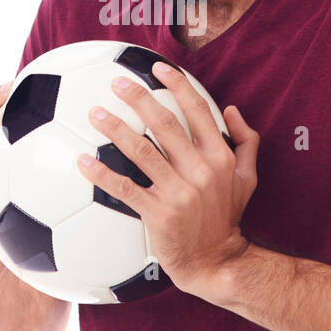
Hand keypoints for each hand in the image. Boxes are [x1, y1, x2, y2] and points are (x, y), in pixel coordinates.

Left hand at [75, 61, 259, 298]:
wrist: (216, 262)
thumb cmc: (227, 217)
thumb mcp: (247, 179)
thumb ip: (247, 141)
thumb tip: (234, 109)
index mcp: (220, 157)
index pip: (199, 111)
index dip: (178, 86)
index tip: (157, 69)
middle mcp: (201, 170)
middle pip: (165, 124)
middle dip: (139, 98)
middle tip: (117, 83)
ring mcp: (180, 192)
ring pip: (142, 151)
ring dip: (116, 129)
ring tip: (95, 114)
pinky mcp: (159, 214)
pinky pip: (125, 188)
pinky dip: (102, 174)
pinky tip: (83, 162)